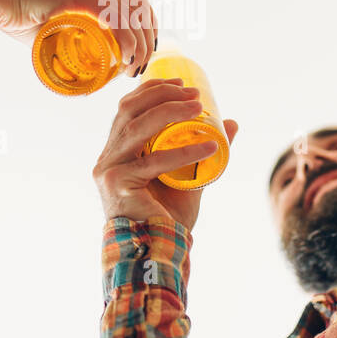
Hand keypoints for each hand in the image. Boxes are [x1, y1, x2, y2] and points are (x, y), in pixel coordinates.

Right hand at [0, 0, 156, 77]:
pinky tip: (125, 56)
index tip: (145, 50)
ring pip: (130, 12)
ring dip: (139, 42)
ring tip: (134, 67)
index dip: (147, 24)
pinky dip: (124, 38)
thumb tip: (76, 67)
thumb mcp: (51, 27)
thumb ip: (65, 39)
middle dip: (149, 36)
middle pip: (140, 4)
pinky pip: (111, 16)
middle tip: (142, 65)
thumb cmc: (17, 14)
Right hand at [93, 77, 237, 229]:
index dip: (152, 89)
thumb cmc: (167, 219)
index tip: (181, 83)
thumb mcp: (189, 176)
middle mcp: (107, 158)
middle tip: (195, 95)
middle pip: (129, 111)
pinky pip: (154, 162)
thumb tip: (230, 123)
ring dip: (170, 112)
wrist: (156, 254)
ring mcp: (109, 171)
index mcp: (116, 152)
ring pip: (137, 128)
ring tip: (199, 108)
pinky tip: (209, 146)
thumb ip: (203, 151)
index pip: (127, 108)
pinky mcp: (117, 185)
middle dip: (163, 95)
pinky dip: (184, 152)